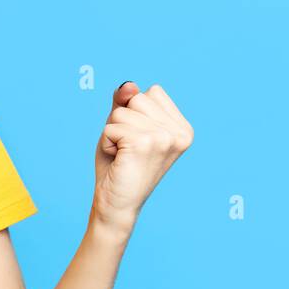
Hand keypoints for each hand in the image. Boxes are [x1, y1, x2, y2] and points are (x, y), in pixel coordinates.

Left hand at [93, 82, 192, 233]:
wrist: (117, 204)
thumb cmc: (120, 166)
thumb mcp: (124, 126)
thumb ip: (126, 102)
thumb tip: (128, 84)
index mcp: (183, 128)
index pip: (150, 92)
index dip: (133, 113)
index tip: (137, 141)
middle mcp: (180, 132)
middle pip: (136, 98)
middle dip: (121, 121)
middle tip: (128, 150)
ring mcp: (165, 138)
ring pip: (121, 112)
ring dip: (113, 133)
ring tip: (123, 155)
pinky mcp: (144, 143)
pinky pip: (111, 126)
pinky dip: (106, 142)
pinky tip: (118, 160)